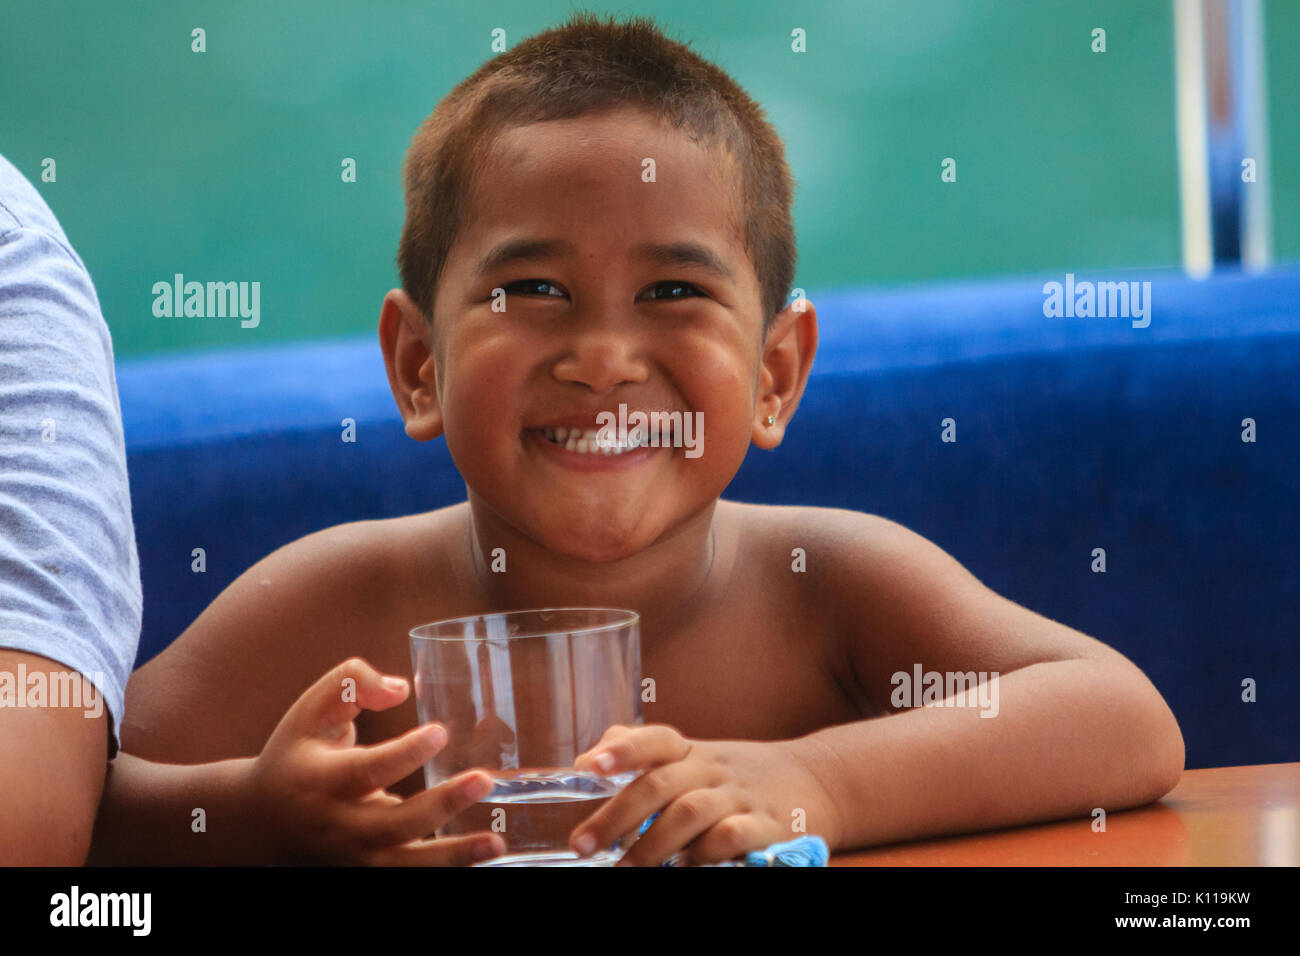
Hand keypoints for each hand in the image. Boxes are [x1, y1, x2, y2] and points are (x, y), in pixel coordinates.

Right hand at [247, 657, 504, 864]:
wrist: (261, 820)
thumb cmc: (297, 754)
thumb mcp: (311, 710)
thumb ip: (352, 683)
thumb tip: (401, 688)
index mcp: (321, 780)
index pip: (366, 771)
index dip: (405, 753)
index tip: (441, 732)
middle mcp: (338, 826)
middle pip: (394, 824)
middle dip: (442, 805)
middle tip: (485, 780)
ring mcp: (354, 858)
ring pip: (405, 865)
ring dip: (454, 856)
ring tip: (496, 841)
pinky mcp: (367, 874)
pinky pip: (408, 878)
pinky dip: (444, 871)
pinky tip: (482, 858)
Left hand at [568, 723, 838, 865]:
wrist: (819, 781)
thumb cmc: (741, 776)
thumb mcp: (697, 756)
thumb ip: (645, 754)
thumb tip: (589, 756)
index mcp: (694, 751)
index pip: (656, 739)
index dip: (622, 749)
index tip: (589, 766)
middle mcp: (715, 769)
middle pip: (660, 783)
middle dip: (616, 815)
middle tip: (584, 844)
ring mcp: (742, 796)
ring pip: (690, 812)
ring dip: (652, 843)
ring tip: (624, 867)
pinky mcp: (768, 826)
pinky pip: (731, 837)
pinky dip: (703, 853)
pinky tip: (684, 867)